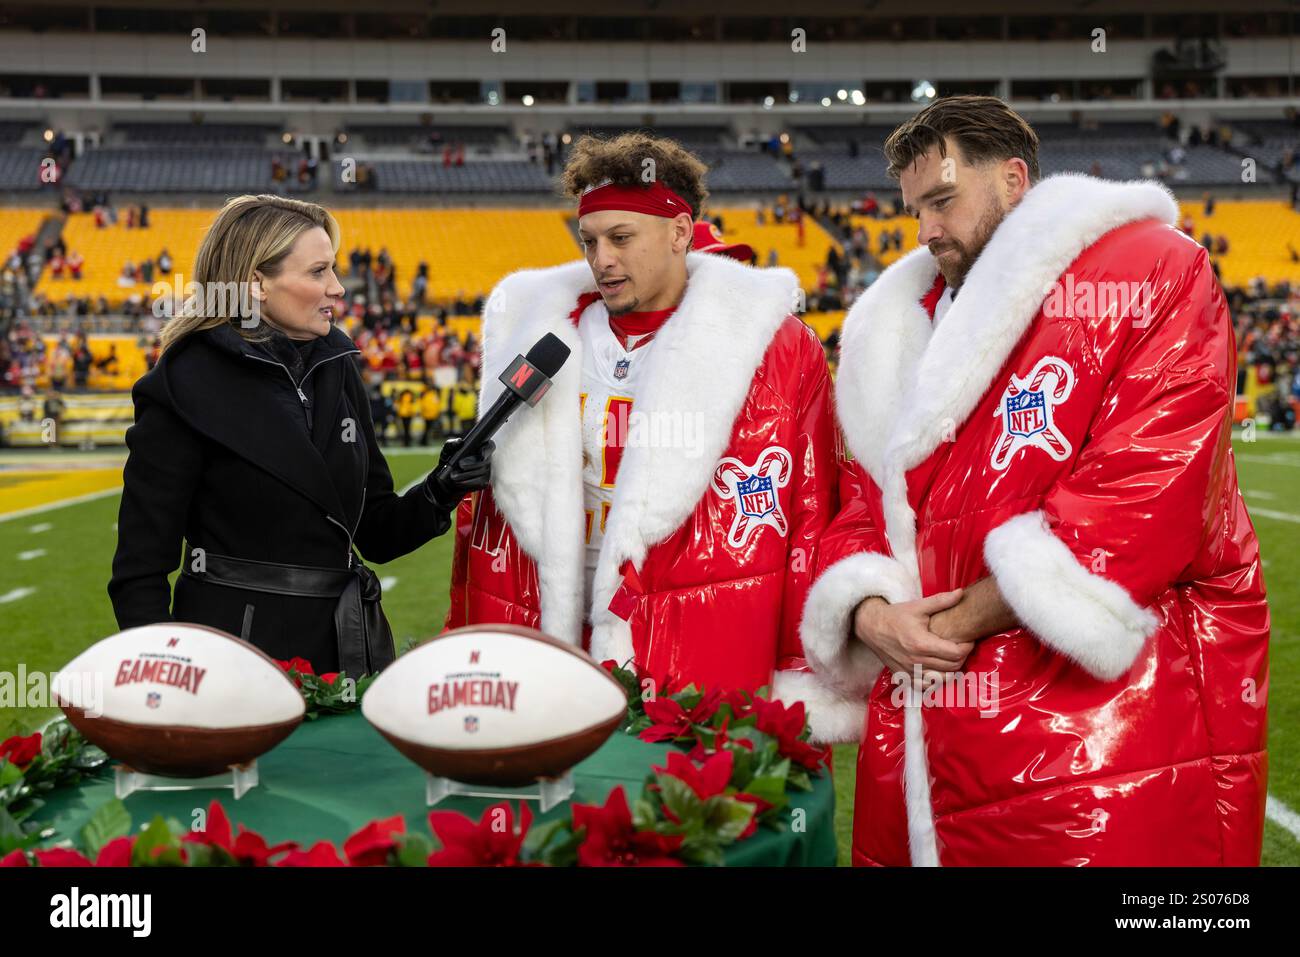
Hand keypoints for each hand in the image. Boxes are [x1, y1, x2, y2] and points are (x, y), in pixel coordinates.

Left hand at [422, 437, 493, 510]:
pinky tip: (459, 481)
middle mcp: (486, 459)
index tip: (480, 454)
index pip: (490, 446)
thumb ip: (451, 444)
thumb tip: (459, 441)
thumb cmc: (449, 461)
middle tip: (460, 465)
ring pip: (481, 473)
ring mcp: (486, 471)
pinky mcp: (483, 482)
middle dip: (473, 464)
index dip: (487, 450)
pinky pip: (479, 483)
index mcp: (480, 448)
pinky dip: (468, 482)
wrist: (447, 477)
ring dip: (467, 475)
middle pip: (485, 462)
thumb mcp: (447, 451)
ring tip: (454, 475)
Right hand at [850, 590, 971, 676]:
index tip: (968, 640)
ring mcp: (909, 671)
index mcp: (921, 643)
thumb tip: (961, 593)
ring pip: (942, 679)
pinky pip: (926, 686)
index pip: (956, 653)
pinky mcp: (904, 676)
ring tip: (952, 659)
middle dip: (962, 657)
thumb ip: (941, 601)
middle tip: (962, 648)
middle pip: (952, 667)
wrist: (872, 627)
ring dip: (952, 671)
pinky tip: (939, 671)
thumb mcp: (918, 606)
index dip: (967, 647)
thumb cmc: (896, 616)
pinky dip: (936, 681)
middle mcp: (916, 661)